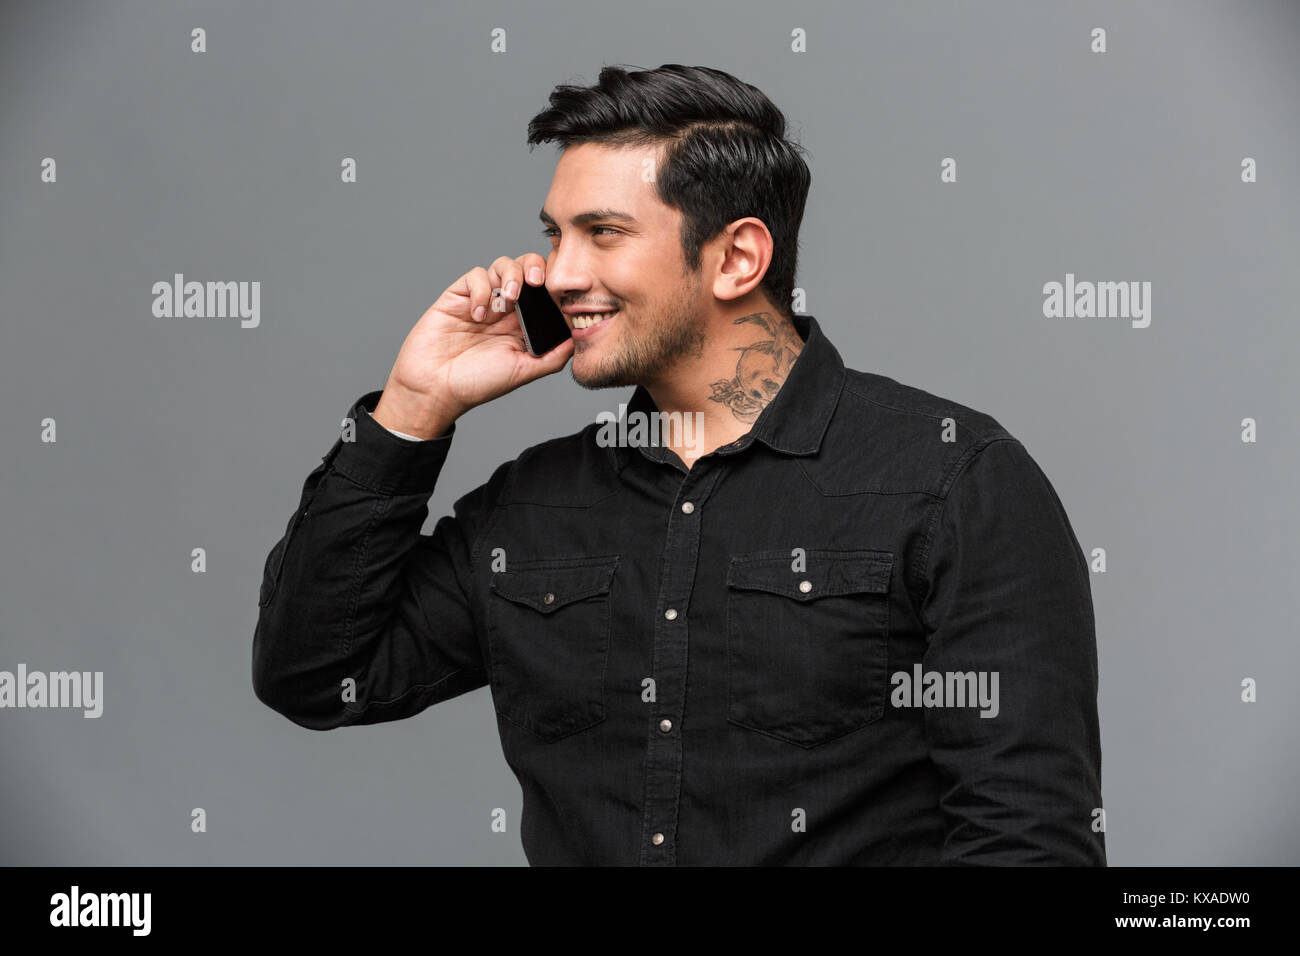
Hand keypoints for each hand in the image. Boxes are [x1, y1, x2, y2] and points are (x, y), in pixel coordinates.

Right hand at [372, 253, 572, 437]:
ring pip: (502, 265)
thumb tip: (579, 338)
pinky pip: (476, 276)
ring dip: (510, 276)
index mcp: (523, 323)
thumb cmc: (476, 384)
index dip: (553, 284)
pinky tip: (478, 315)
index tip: (559, 291)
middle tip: (535, 282)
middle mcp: (504, 308)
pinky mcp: (458, 296)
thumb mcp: (523, 371)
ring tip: (507, 300)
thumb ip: (552, 356)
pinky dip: (482, 290)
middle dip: (534, 267)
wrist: (436, 389)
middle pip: (526, 268)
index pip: (544, 290)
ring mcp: (482, 300)